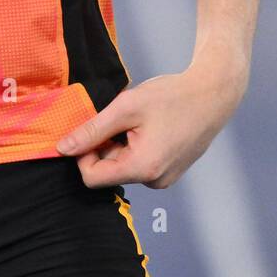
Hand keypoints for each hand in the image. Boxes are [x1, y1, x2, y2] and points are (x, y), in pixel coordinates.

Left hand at [55, 66, 244, 189]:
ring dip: (119, 144)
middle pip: (107, 171)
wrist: (212, 95)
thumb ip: (92, 130)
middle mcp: (154, 182)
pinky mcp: (170, 172)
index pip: (92, 178)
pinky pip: (139, 164)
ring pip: (122, 166)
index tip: (91, 128)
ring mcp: (164, 179)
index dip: (83, 153)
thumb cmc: (171, 97)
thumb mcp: (125, 108)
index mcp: (143, 169)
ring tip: (138, 120)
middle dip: (104, 145)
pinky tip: (148, 126)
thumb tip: (63, 148)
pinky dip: (134, 146)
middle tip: (118, 118)